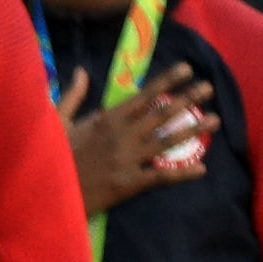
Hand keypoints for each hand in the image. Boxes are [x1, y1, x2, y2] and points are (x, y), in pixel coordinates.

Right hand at [57, 61, 217, 215]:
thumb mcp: (57, 121)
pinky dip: (183, 173)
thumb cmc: (50, 157)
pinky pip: (161, 177)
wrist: (47, 192)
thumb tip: (81, 72)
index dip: (167, 80)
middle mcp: (122, 135)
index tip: (187, 69)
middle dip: (188, 98)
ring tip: (215, 120)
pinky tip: (202, 168)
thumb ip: (72, 95)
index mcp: (107, 119)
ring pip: (168, 141)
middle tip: (209, 87)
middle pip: (162, 113)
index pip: (144, 95)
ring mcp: (127, 160)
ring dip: (194, 129)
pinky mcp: (129, 183)